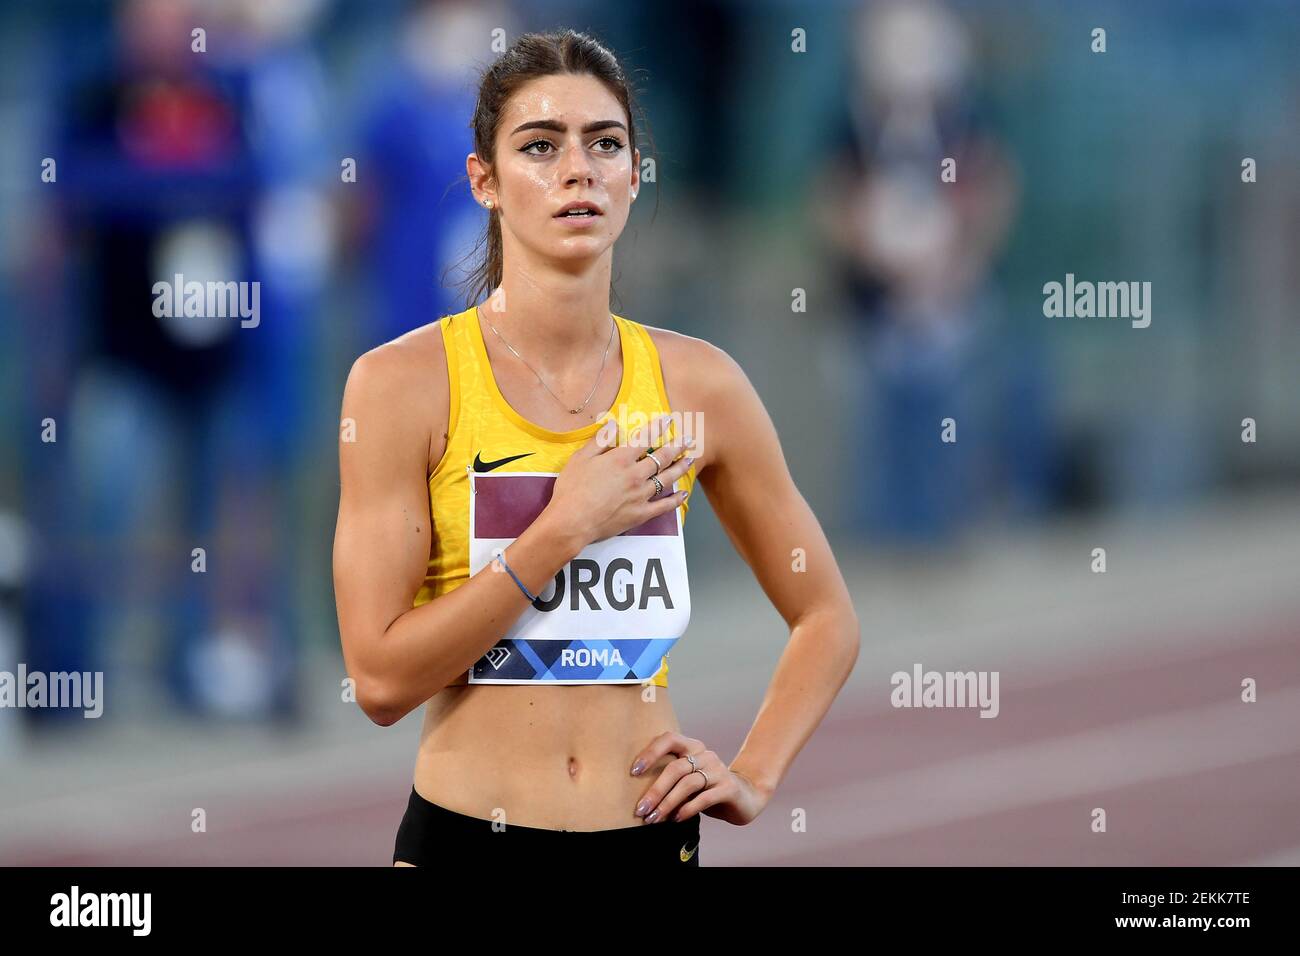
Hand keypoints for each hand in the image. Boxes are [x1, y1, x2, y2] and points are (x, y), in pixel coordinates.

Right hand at [546, 413, 694, 549]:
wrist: (572, 521)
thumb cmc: (572, 489)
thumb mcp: (580, 458)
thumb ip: (599, 440)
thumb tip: (614, 425)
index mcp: (620, 458)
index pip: (645, 438)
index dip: (659, 427)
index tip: (669, 419)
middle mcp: (635, 474)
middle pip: (662, 457)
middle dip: (677, 446)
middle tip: (690, 439)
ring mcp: (641, 495)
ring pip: (667, 478)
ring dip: (681, 467)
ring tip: (691, 459)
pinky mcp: (641, 514)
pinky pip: (664, 506)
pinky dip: (676, 500)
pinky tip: (684, 494)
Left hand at [630, 731, 770, 826]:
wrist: (745, 797)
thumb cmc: (707, 789)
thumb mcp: (688, 780)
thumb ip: (670, 781)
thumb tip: (640, 799)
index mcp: (692, 747)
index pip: (669, 739)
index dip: (650, 752)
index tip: (634, 771)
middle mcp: (705, 755)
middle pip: (675, 768)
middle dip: (655, 790)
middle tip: (641, 810)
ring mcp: (719, 770)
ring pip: (688, 784)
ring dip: (668, 803)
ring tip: (654, 819)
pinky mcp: (729, 788)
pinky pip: (704, 798)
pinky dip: (687, 809)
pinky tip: (676, 820)